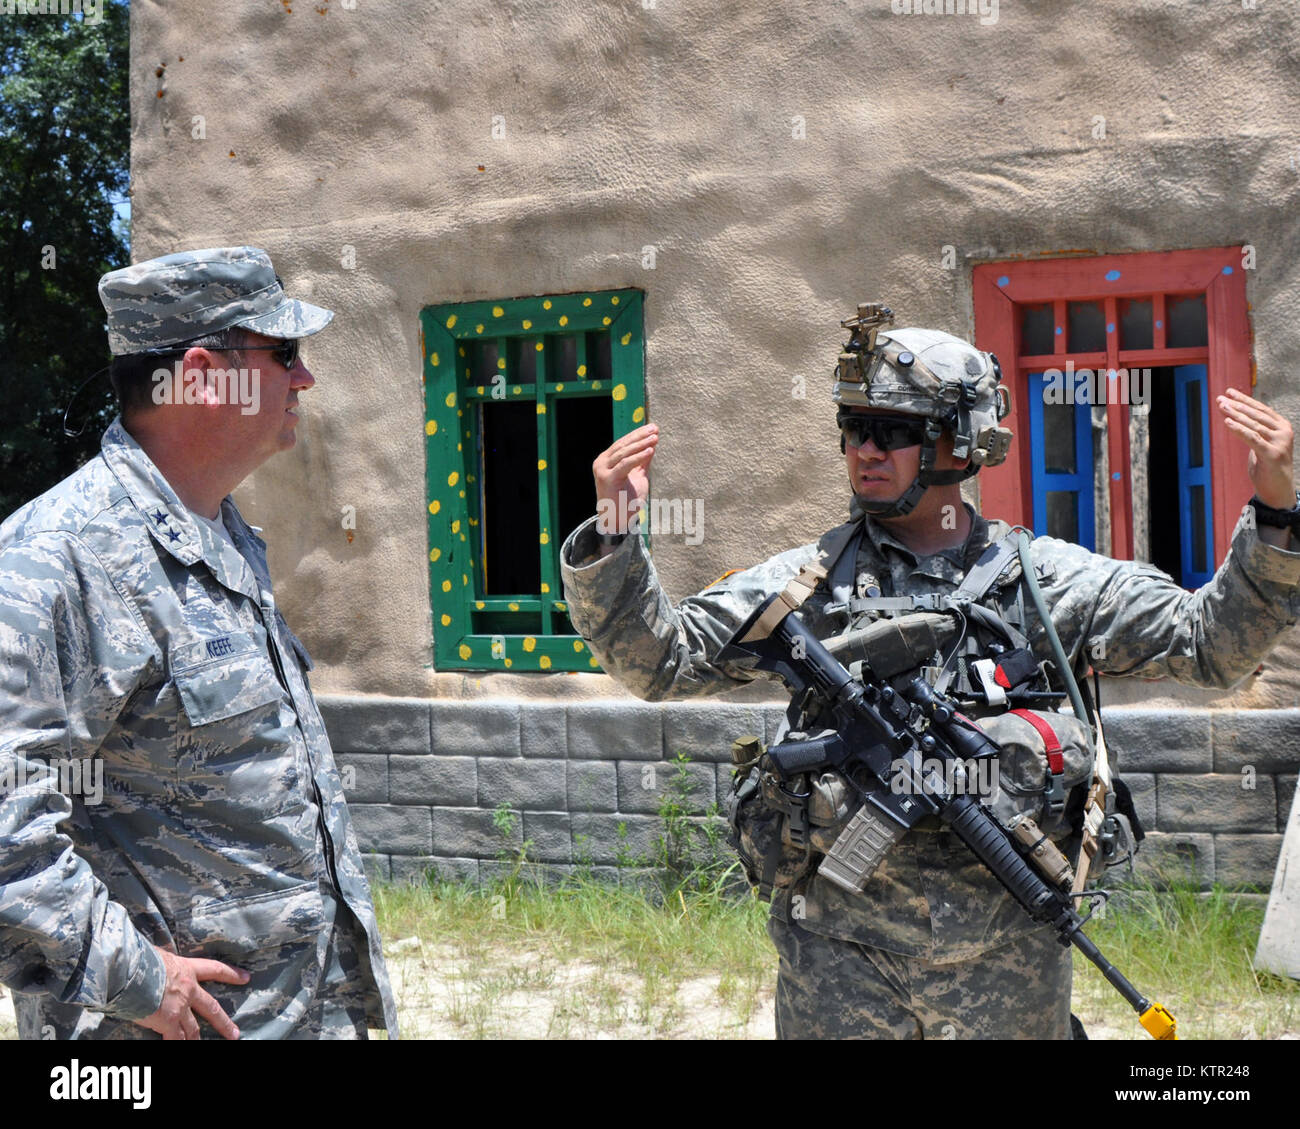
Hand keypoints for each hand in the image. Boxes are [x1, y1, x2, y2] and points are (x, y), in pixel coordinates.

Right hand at [133, 945, 248, 1039]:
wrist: (132, 971)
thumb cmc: (140, 958)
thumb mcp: (158, 954)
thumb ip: (164, 961)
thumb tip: (156, 957)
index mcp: (187, 969)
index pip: (215, 969)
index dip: (231, 974)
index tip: (246, 977)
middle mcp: (188, 990)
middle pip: (211, 1008)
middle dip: (223, 1022)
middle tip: (235, 1034)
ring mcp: (179, 1008)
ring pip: (193, 1029)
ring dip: (197, 1040)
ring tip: (204, 1046)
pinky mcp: (168, 1022)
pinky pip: (175, 1039)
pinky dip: (177, 1044)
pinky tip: (179, 1047)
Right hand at [592, 423, 657, 534]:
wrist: (618, 521)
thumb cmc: (627, 501)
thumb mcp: (638, 477)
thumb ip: (642, 462)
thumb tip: (652, 445)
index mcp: (607, 461)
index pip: (623, 443)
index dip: (638, 435)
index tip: (654, 429)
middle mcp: (602, 463)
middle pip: (623, 445)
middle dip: (640, 436)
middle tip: (655, 429)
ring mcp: (602, 470)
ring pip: (624, 453)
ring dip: (641, 444)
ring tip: (655, 438)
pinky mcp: (607, 478)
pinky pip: (625, 464)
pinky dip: (638, 457)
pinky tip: (650, 451)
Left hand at [1217, 388, 1294, 508]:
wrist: (1278, 490)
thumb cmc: (1267, 466)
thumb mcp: (1261, 444)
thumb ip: (1255, 431)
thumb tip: (1237, 416)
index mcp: (1282, 426)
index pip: (1261, 409)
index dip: (1244, 400)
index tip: (1229, 392)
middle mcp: (1284, 431)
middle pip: (1256, 415)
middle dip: (1236, 406)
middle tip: (1220, 399)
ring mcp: (1280, 443)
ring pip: (1254, 425)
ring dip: (1235, 415)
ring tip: (1221, 407)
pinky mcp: (1272, 454)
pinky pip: (1253, 439)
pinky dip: (1239, 430)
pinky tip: (1228, 423)